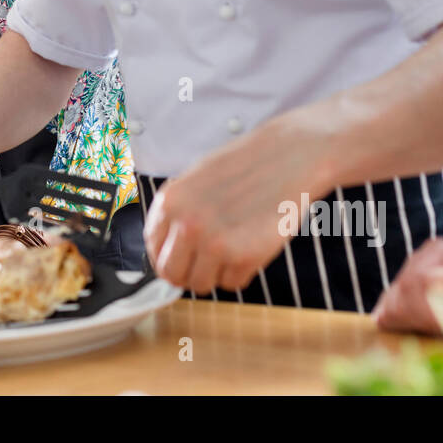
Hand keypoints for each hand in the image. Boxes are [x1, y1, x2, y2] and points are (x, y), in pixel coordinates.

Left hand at [144, 113, 323, 294]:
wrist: (289, 157)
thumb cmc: (245, 167)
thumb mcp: (197, 180)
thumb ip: (178, 213)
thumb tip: (166, 250)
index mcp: (170, 201)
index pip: (153, 248)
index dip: (167, 257)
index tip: (180, 258)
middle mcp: (187, 224)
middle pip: (172, 274)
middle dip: (187, 273)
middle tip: (205, 264)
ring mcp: (215, 243)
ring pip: (201, 285)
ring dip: (215, 274)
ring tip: (232, 249)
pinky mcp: (244, 257)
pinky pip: (233, 284)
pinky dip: (241, 272)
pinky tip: (251, 245)